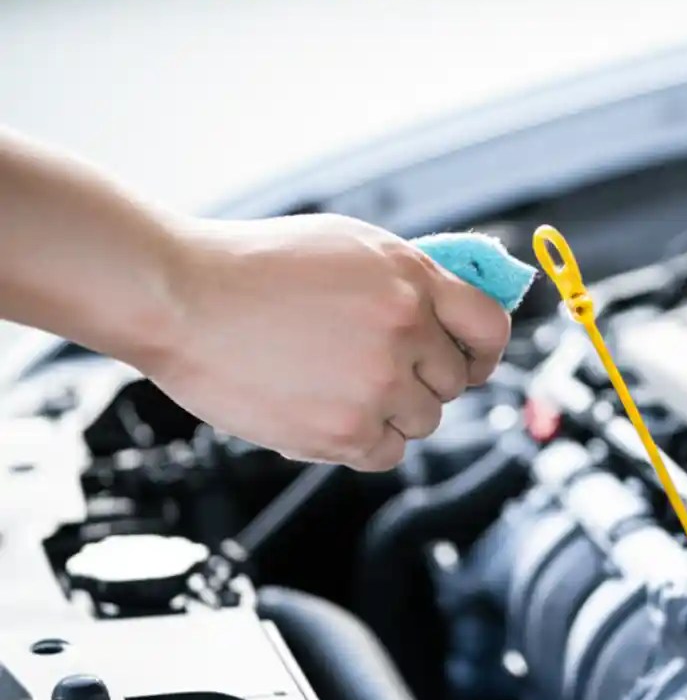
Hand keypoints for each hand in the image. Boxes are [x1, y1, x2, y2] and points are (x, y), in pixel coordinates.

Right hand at [145, 214, 510, 471]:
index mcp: (413, 279)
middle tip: (374, 369)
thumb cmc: (255, 266)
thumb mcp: (349, 246)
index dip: (484, 351)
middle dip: (423, 379)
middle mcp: (406, 329)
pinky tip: (325, 411)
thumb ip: (409, 278)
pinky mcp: (346, 431)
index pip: (491, 327)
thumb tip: (453, 309)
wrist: (182, 298)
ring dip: (391, 412)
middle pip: (454, 382)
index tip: (470, 361)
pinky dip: (363, 442)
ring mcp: (378, 383)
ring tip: (336, 384)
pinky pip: (387, 453)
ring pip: (422, 421)